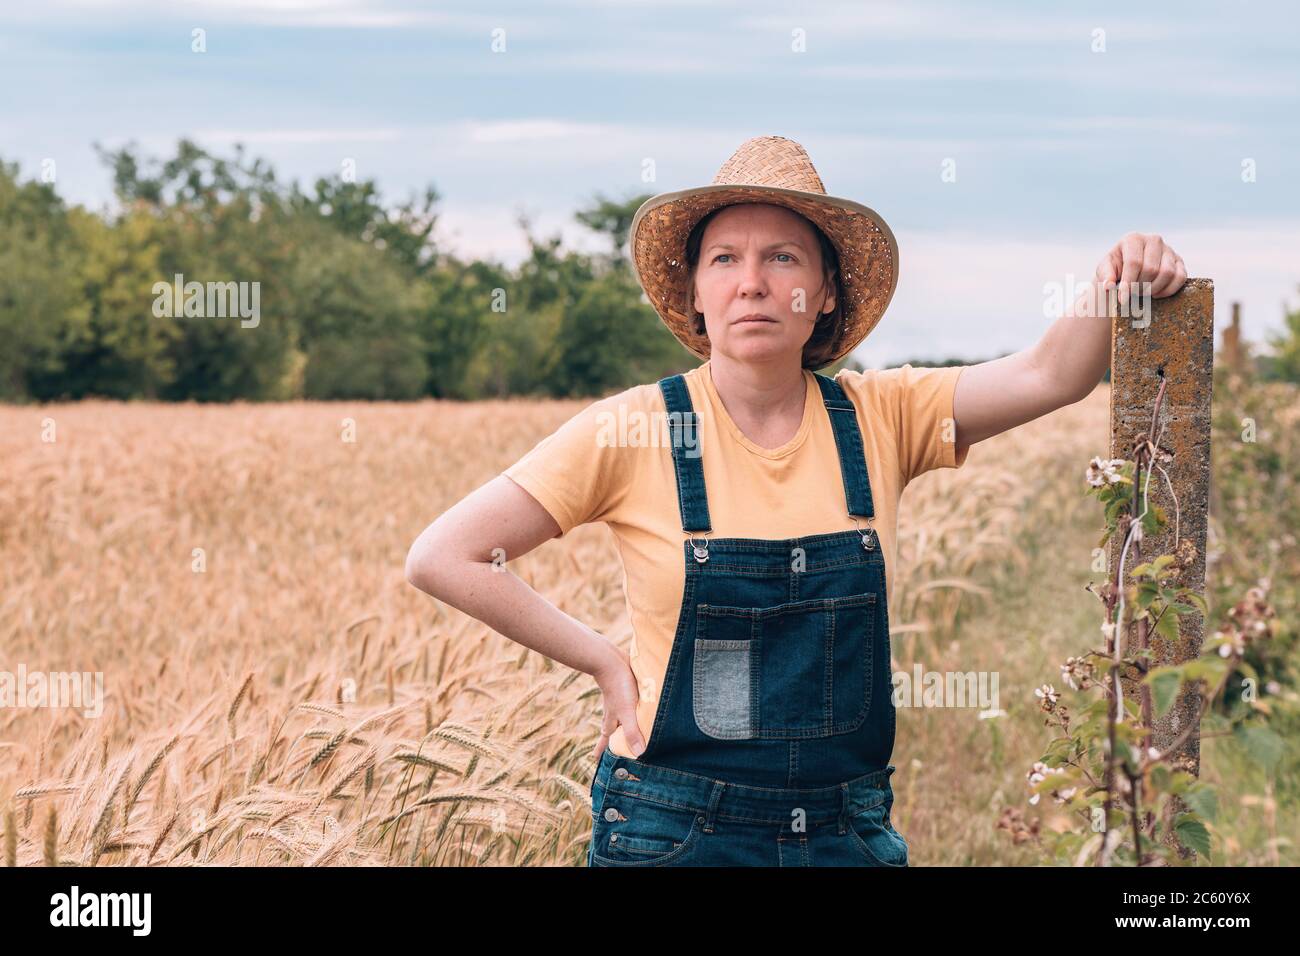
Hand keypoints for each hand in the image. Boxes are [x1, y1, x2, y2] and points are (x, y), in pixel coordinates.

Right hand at [591, 644, 645, 760]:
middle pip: (611, 728)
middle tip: (610, 747)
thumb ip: (632, 731)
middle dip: (611, 739)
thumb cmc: (618, 687)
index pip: (606, 739)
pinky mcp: (626, 689)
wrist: (611, 661)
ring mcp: (619, 700)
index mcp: (612, 720)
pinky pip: (628, 703)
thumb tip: (639, 754)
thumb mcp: (627, 711)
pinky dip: (631, 707)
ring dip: (622, 723)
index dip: (602, 750)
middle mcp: (614, 711)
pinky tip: (639, 704)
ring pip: (619, 715)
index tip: (595, 759)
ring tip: (625, 728)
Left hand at [1095, 231, 1186, 300]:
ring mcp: (1169, 250)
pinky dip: (1168, 290)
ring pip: (1167, 273)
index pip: (1134, 262)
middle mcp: (1153, 240)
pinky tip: (1156, 294)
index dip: (1128, 283)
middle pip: (1151, 269)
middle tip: (1132, 294)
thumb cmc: (1114, 270)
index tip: (1122, 299)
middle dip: (1140, 287)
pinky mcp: (1179, 261)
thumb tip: (1108, 286)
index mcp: (1133, 239)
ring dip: (1153, 289)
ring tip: (1141, 293)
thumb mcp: (1104, 271)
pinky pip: (1180, 277)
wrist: (1127, 271)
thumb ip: (1105, 276)